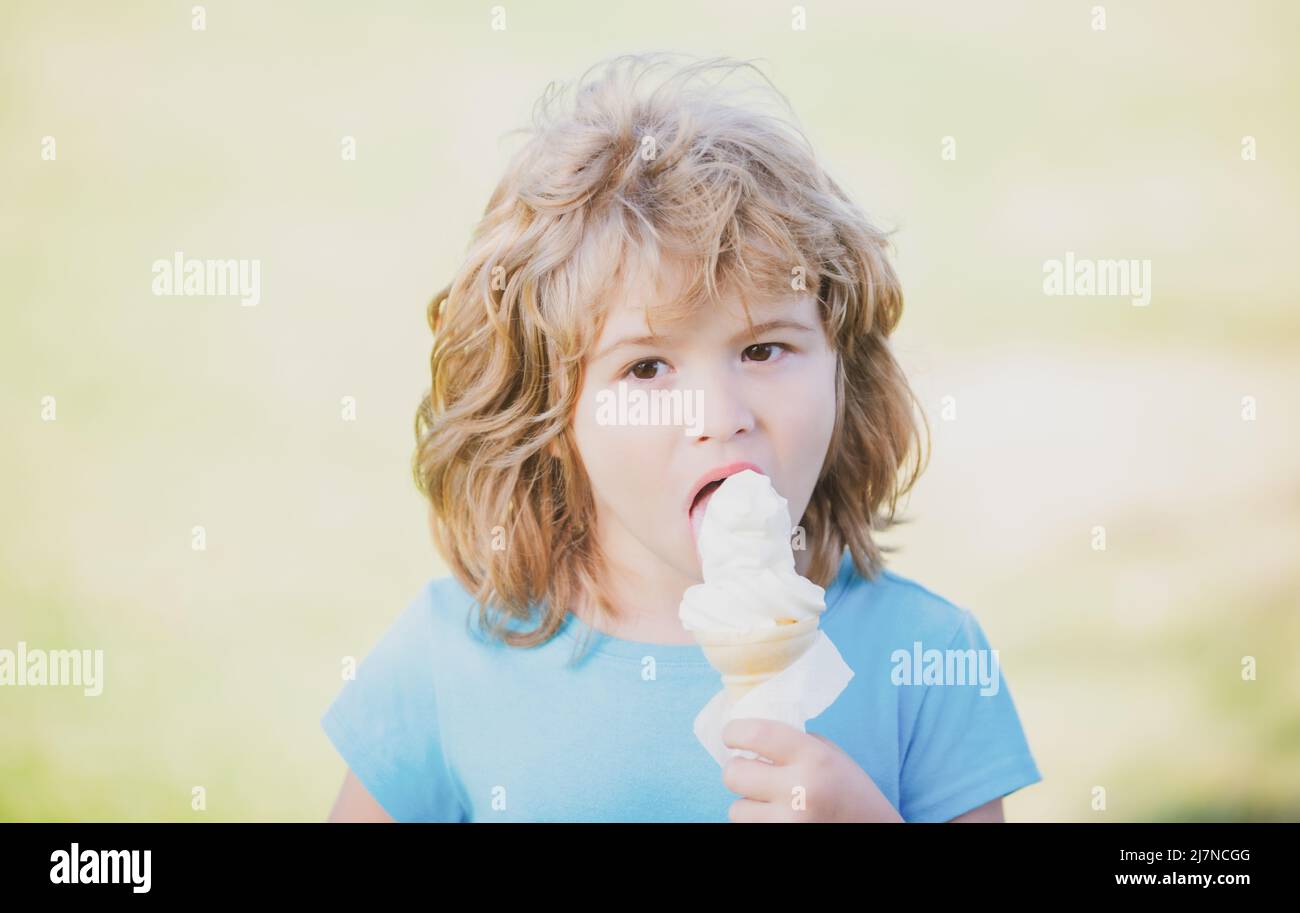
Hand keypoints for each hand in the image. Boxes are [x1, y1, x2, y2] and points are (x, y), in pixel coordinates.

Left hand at [720, 718, 903, 822]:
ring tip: (772, 801)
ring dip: (747, 804)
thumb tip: (746, 737)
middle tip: (750, 770)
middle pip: (733, 774)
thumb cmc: (848, 788)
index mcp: (814, 758)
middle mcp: (800, 791)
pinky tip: (777, 816)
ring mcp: (790, 823)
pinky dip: (757, 821)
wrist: (875, 829)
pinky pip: (747, 828)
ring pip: (736, 809)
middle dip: (737, 770)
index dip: (734, 732)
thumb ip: (790, 742)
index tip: (731, 735)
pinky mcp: (783, 840)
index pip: (756, 734)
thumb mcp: (828, 753)